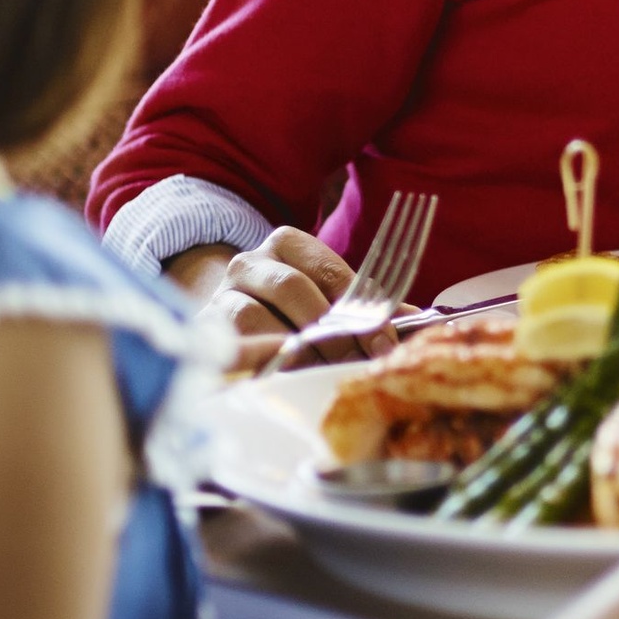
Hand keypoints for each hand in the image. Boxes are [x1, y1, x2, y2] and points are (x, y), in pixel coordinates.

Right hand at [169, 228, 378, 374]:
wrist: (226, 320)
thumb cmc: (290, 310)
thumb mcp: (327, 299)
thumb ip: (365, 306)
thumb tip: (416, 319)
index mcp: (287, 243)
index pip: (329, 270)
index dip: (359, 308)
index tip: (383, 342)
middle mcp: (249, 261)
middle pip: (294, 290)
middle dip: (330, 331)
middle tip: (355, 362)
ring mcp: (221, 293)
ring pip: (257, 317)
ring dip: (293, 349)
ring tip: (320, 371)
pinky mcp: (202, 328)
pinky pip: (230, 345)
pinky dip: (260, 361)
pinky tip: (282, 375)